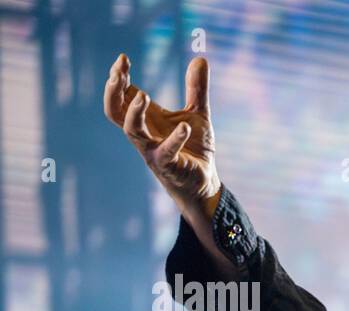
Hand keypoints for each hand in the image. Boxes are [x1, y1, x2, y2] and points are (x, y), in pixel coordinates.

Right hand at [103, 53, 220, 222]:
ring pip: (131, 131)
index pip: (122, 95)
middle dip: (113, 91)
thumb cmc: (194, 148)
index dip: (118, 77)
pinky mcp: (168, 166)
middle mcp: (143, 134)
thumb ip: (196, 88)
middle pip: (114, 111)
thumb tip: (200, 58)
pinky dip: (174, 139)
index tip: (122, 58)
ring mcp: (152, 150)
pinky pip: (166, 152)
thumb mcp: (197, 114)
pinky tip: (185, 127)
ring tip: (143, 95)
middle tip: (118, 73)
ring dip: (134, 113)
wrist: (204, 182)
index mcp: (146, 119)